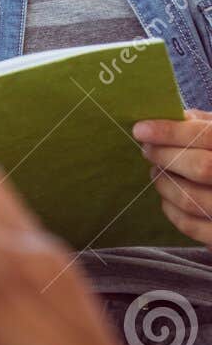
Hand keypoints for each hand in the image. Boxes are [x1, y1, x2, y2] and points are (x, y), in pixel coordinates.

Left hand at [134, 108, 211, 247]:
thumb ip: (206, 124)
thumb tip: (171, 118)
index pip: (208, 135)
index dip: (171, 131)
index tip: (140, 130)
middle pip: (200, 167)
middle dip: (165, 156)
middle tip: (147, 150)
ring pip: (191, 199)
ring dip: (164, 183)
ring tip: (157, 172)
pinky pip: (191, 225)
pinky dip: (171, 210)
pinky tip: (168, 198)